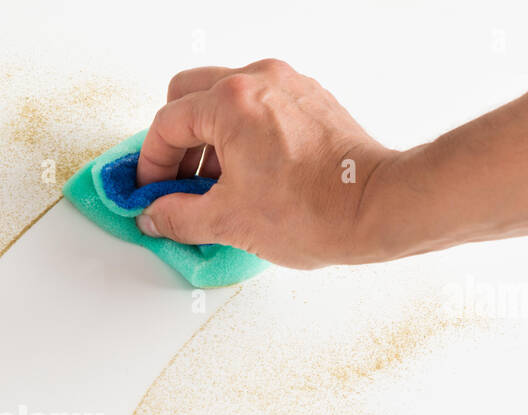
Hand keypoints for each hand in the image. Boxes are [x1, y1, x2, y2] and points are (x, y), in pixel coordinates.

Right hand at [135, 60, 397, 268]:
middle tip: (177, 183)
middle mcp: (258, 81)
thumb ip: (177, 216)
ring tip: (214, 186)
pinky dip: (241, 135)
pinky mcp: (309, 101)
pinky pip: (258, 107)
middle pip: (190, 96)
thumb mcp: (227, 221)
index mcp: (230, 103)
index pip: (167, 124)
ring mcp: (288, 86)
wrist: (376, 209)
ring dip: (209, 139)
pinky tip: (247, 177)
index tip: (152, 191)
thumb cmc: (315, 210)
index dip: (151, 164)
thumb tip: (156, 215)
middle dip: (177, 142)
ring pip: (224, 99)